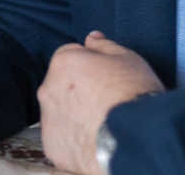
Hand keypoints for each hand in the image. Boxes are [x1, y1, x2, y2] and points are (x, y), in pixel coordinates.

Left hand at [37, 31, 163, 174]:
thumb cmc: (134, 94)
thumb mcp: (127, 59)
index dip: (89, 66)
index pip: (70, 56)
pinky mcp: (53, 147)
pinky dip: (74, 141)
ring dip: (74, 115)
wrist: (136, 139)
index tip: (106, 79)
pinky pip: (62, 140)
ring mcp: (48, 120)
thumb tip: (91, 37)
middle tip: (105, 103)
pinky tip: (95, 141)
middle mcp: (47, 89)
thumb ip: (104, 45)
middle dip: (78, 91)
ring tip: (102, 124)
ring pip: (59, 113)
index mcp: (62, 63)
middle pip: (61, 85)